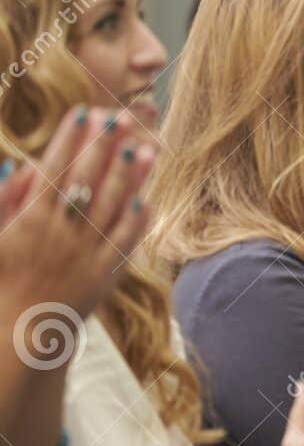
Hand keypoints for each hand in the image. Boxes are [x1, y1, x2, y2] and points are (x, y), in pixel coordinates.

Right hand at [0, 107, 154, 321]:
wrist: (16, 334)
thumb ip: (3, 201)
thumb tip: (18, 163)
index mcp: (31, 220)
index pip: (56, 168)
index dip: (71, 139)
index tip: (84, 111)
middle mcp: (62, 233)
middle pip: (89, 180)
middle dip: (105, 145)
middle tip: (121, 116)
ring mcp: (86, 254)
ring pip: (114, 207)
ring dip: (132, 176)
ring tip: (146, 148)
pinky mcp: (104, 276)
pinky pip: (125, 243)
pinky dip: (137, 220)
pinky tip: (146, 199)